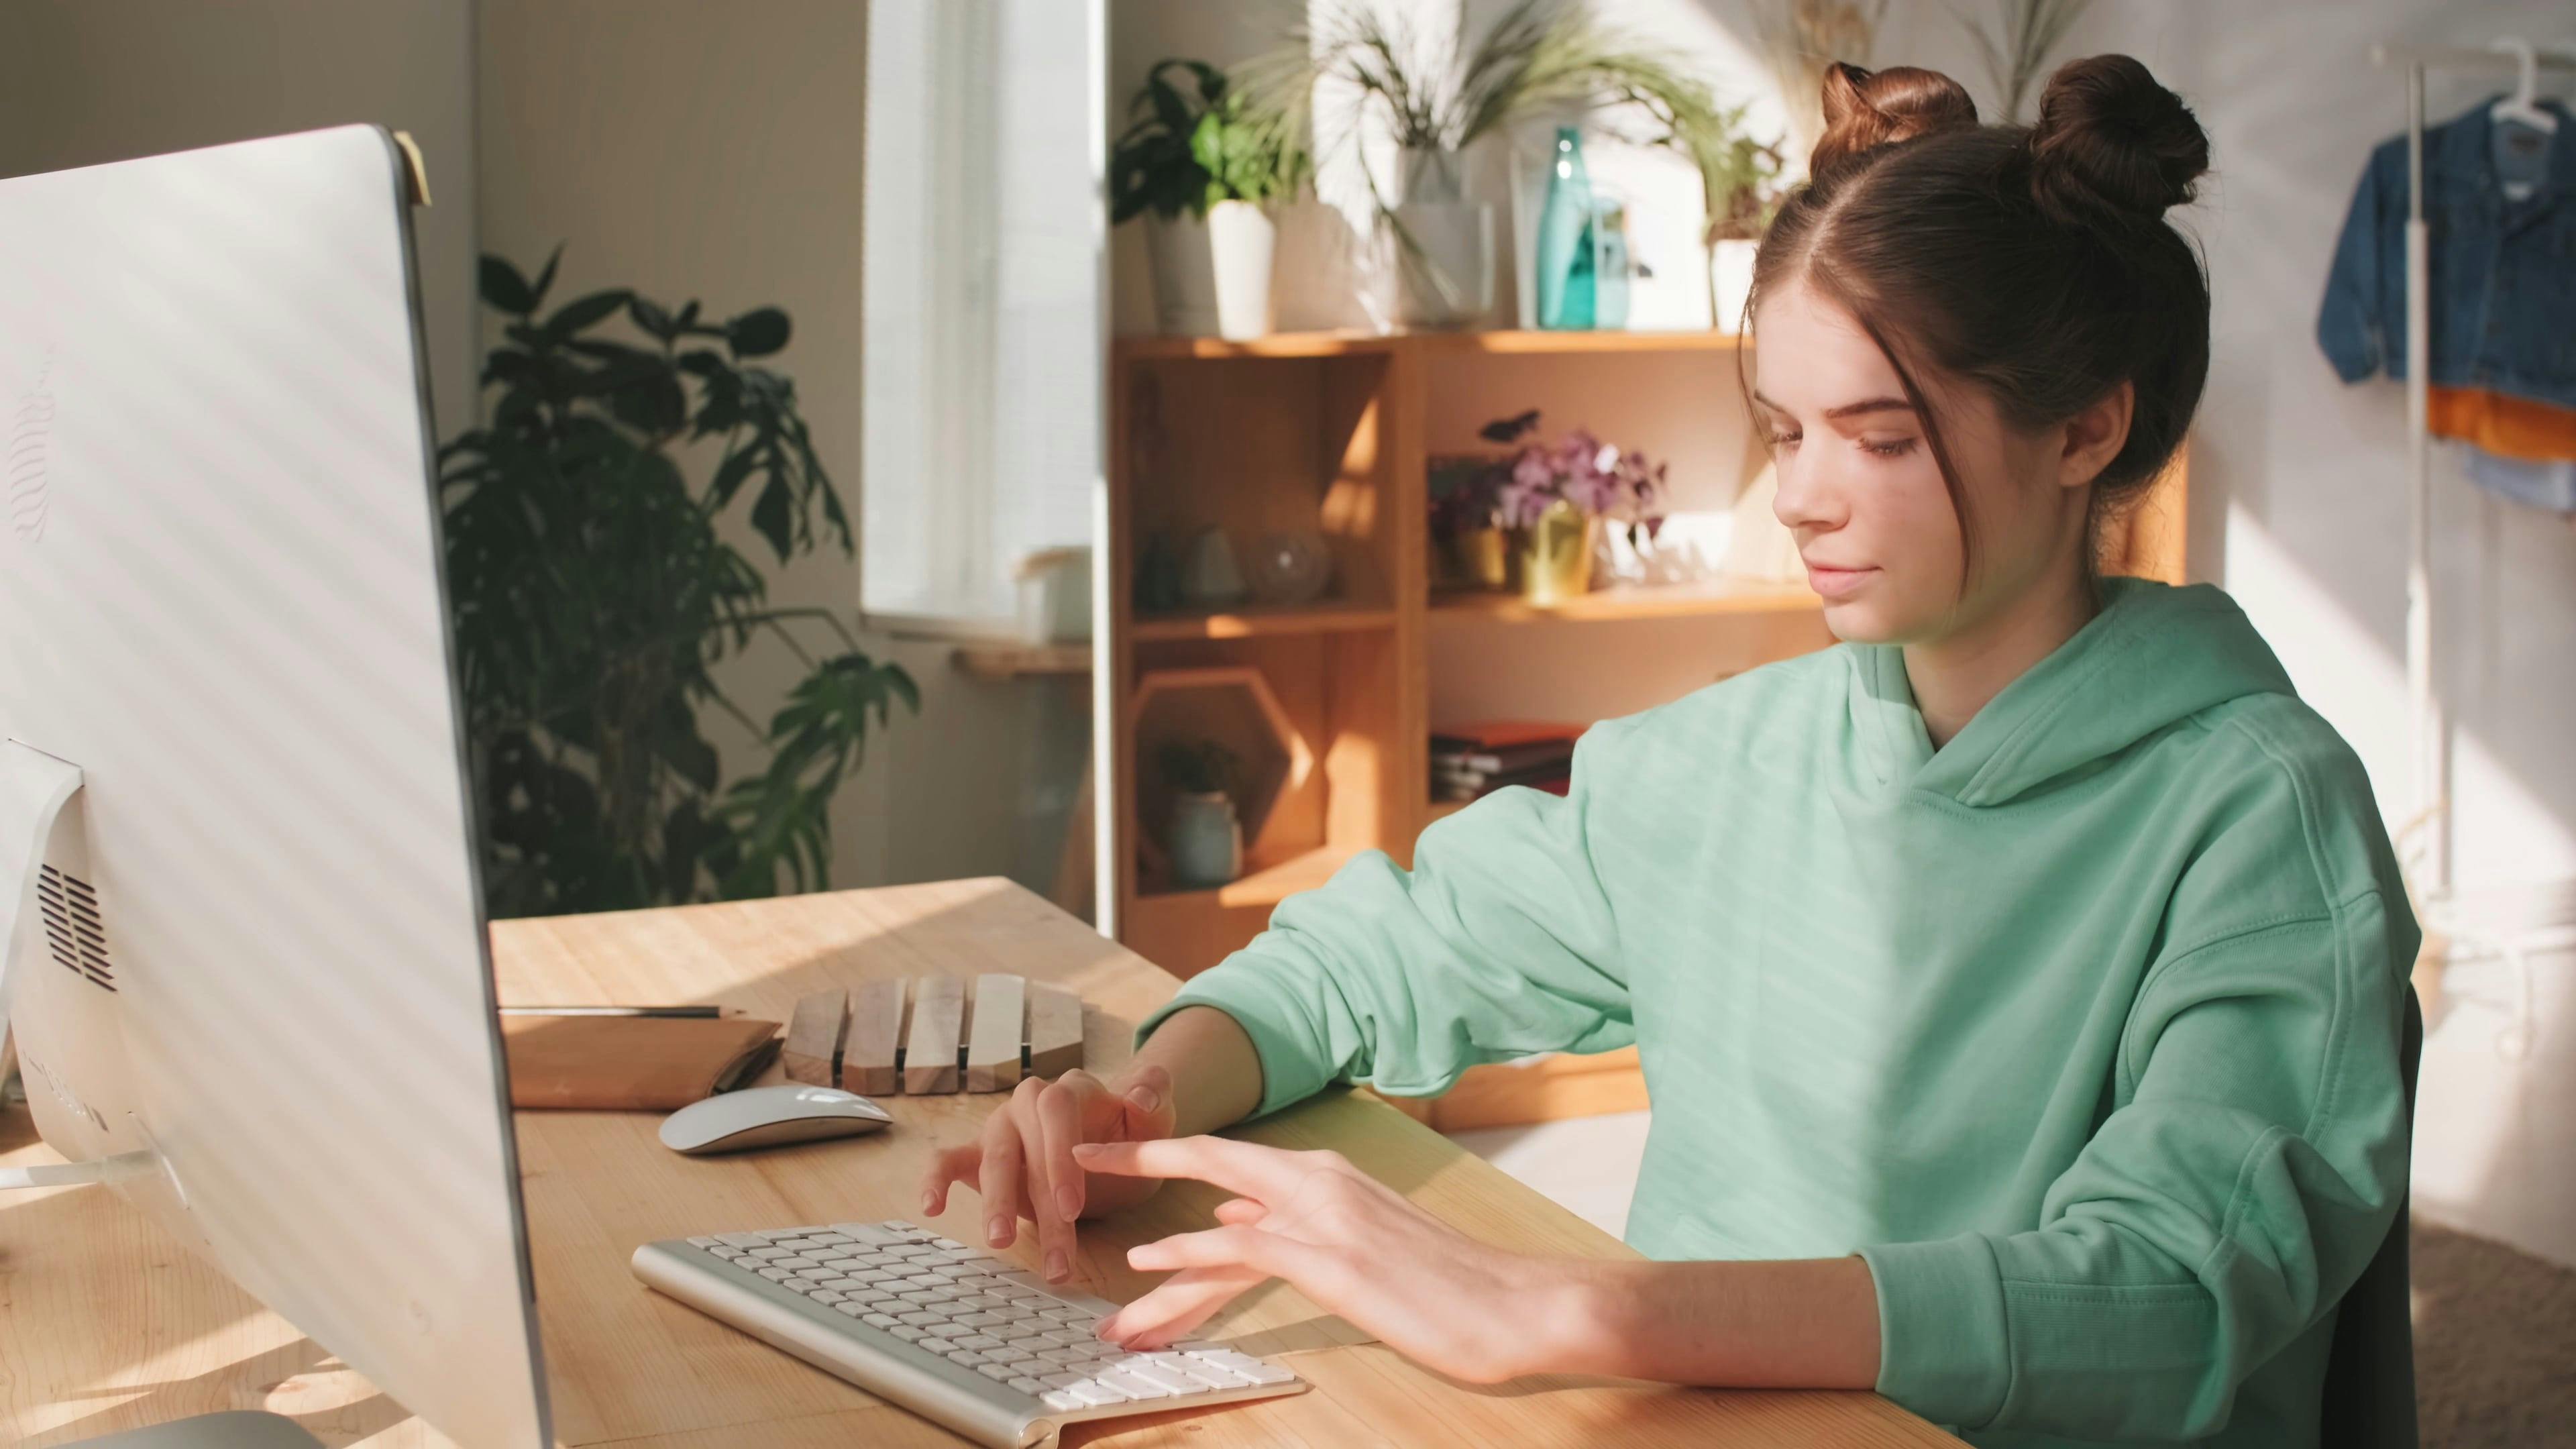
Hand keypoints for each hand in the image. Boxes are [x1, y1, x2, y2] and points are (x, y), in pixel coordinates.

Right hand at [919, 1064, 1175, 1283]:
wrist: (1110, 1147)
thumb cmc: (1130, 1136)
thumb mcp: (1154, 1123)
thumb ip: (1153, 1100)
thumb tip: (1140, 1096)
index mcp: (1070, 1090)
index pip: (1058, 1111)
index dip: (1060, 1156)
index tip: (1073, 1207)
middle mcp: (1028, 1103)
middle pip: (1024, 1143)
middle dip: (1036, 1197)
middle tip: (1053, 1248)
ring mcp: (1000, 1128)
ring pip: (990, 1158)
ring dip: (994, 1201)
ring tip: (1001, 1241)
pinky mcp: (977, 1154)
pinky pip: (946, 1159)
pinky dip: (935, 1179)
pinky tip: (931, 1207)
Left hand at [1074, 1135, 1585, 1383]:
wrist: (1517, 1304)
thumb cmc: (1449, 1284)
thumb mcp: (1365, 1244)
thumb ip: (1297, 1226)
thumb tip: (1235, 1213)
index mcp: (1327, 1176)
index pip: (1230, 1162)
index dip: (1165, 1157)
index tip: (1113, 1159)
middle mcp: (1320, 1181)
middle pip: (1209, 1162)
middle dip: (1136, 1159)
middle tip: (1073, 1163)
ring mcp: (1325, 1215)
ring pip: (1216, 1221)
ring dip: (1157, 1269)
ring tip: (1108, 1306)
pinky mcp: (1332, 1256)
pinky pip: (1244, 1249)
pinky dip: (1191, 1256)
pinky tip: (1152, 1268)